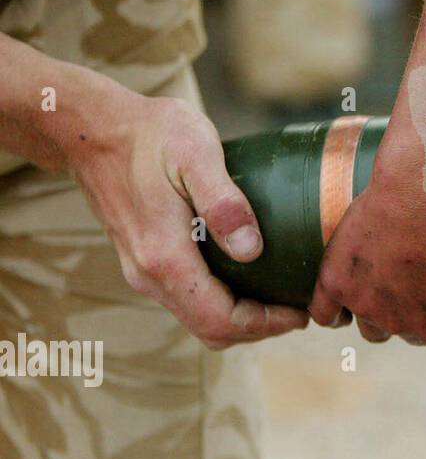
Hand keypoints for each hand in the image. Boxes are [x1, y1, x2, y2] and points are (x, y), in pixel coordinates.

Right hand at [68, 91, 308, 348]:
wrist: (92, 130)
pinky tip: (249, 276)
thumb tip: (251, 251)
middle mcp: (148, 273)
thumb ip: (224, 203)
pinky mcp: (142, 260)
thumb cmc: (150, 135)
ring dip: (241, 318)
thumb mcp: (196, 153)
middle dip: (258, 328)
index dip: (265, 324)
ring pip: (197, 317)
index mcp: (164, 255)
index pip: (219, 318)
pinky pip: (186, 299)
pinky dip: (221, 301)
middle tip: (298, 309)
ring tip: (281, 296)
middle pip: (210, 329)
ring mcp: (141, 269)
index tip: (300, 312)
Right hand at [311, 174, 425, 345]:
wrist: (422, 190)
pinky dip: (333, 309)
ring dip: (382, 310)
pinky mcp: (335, 282)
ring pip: (372, 324)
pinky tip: (344, 298)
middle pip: (414, 328)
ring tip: (394, 276)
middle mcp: (401, 328)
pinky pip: (327, 312)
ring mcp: (365, 307)